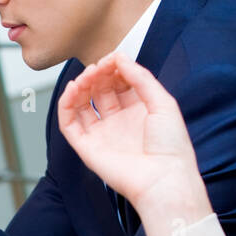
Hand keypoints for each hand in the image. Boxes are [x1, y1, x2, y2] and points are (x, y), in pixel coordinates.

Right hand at [57, 52, 211, 235]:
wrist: (164, 178)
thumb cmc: (170, 146)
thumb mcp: (163, 102)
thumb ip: (141, 78)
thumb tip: (120, 57)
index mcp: (138, 111)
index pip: (119, 83)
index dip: (114, 68)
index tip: (114, 58)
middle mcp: (118, 121)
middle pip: (99, 90)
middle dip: (97, 75)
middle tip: (98, 66)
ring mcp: (101, 134)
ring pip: (82, 104)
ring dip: (81, 86)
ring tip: (85, 76)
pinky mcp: (87, 147)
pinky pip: (69, 124)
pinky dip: (65, 105)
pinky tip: (72, 89)